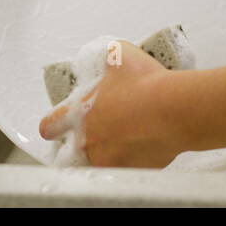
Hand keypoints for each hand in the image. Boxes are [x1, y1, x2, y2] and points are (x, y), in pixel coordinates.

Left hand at [38, 40, 185, 167]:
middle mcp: (88, 142)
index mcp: (78, 113)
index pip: (49, 126)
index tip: (56, 126)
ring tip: (134, 133)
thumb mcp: (119, 55)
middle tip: (112, 125)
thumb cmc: (145, 83)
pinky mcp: (134, 171)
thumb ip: (105, 58)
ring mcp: (110, 160)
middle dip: (91, 137)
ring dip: (114, 148)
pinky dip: (139, 156)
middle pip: (77, 148)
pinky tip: (152, 140)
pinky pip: (132, 165)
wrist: (175, 110)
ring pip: (105, 159)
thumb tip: (107, 59)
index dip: (52, 125)